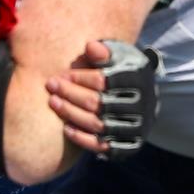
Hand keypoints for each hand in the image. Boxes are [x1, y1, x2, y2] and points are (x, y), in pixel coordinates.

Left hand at [47, 39, 161, 157]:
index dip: (80, 78)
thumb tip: (90, 47)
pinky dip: (82, 138)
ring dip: (71, 114)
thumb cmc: (122, 72)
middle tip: (50, 86)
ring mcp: (137, 128)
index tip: (62, 75)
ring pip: (98, 124)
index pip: (105, 81)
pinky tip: (65, 128)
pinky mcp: (130, 145)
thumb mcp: (118, 56)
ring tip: (53, 103)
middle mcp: (143, 106)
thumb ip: (104, 52)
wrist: (142, 98)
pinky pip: (102, 145)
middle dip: (70, 94)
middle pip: (99, 103)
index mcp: (140, 81)